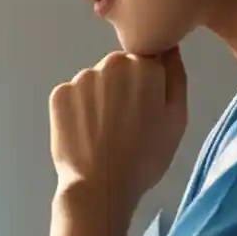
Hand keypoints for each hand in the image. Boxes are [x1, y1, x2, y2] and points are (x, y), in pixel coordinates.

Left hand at [48, 47, 187, 212]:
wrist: (100, 187)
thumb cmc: (145, 158)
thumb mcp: (177, 119)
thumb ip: (175, 77)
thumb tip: (169, 48)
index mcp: (145, 65)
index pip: (148, 63)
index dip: (147, 88)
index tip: (144, 112)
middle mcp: (111, 63)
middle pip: (119, 69)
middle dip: (122, 89)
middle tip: (124, 125)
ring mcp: (81, 78)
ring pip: (94, 82)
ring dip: (98, 99)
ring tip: (104, 133)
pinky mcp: (58, 94)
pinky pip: (72, 96)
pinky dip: (77, 110)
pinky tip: (85, 133)